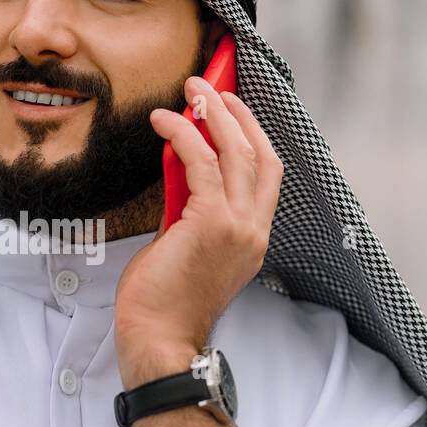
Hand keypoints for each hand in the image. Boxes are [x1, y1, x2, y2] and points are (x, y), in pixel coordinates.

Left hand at [114, 75, 282, 388]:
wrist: (159, 340)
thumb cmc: (164, 302)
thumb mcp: (184, 246)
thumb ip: (189, 208)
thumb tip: (180, 166)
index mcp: (253, 238)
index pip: (266, 174)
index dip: (252, 134)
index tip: (231, 108)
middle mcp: (254, 230)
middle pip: (260, 153)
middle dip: (236, 113)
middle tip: (209, 86)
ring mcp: (238, 226)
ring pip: (237, 151)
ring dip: (213, 113)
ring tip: (192, 90)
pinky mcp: (212, 223)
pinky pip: (199, 161)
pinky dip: (183, 134)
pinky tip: (163, 121)